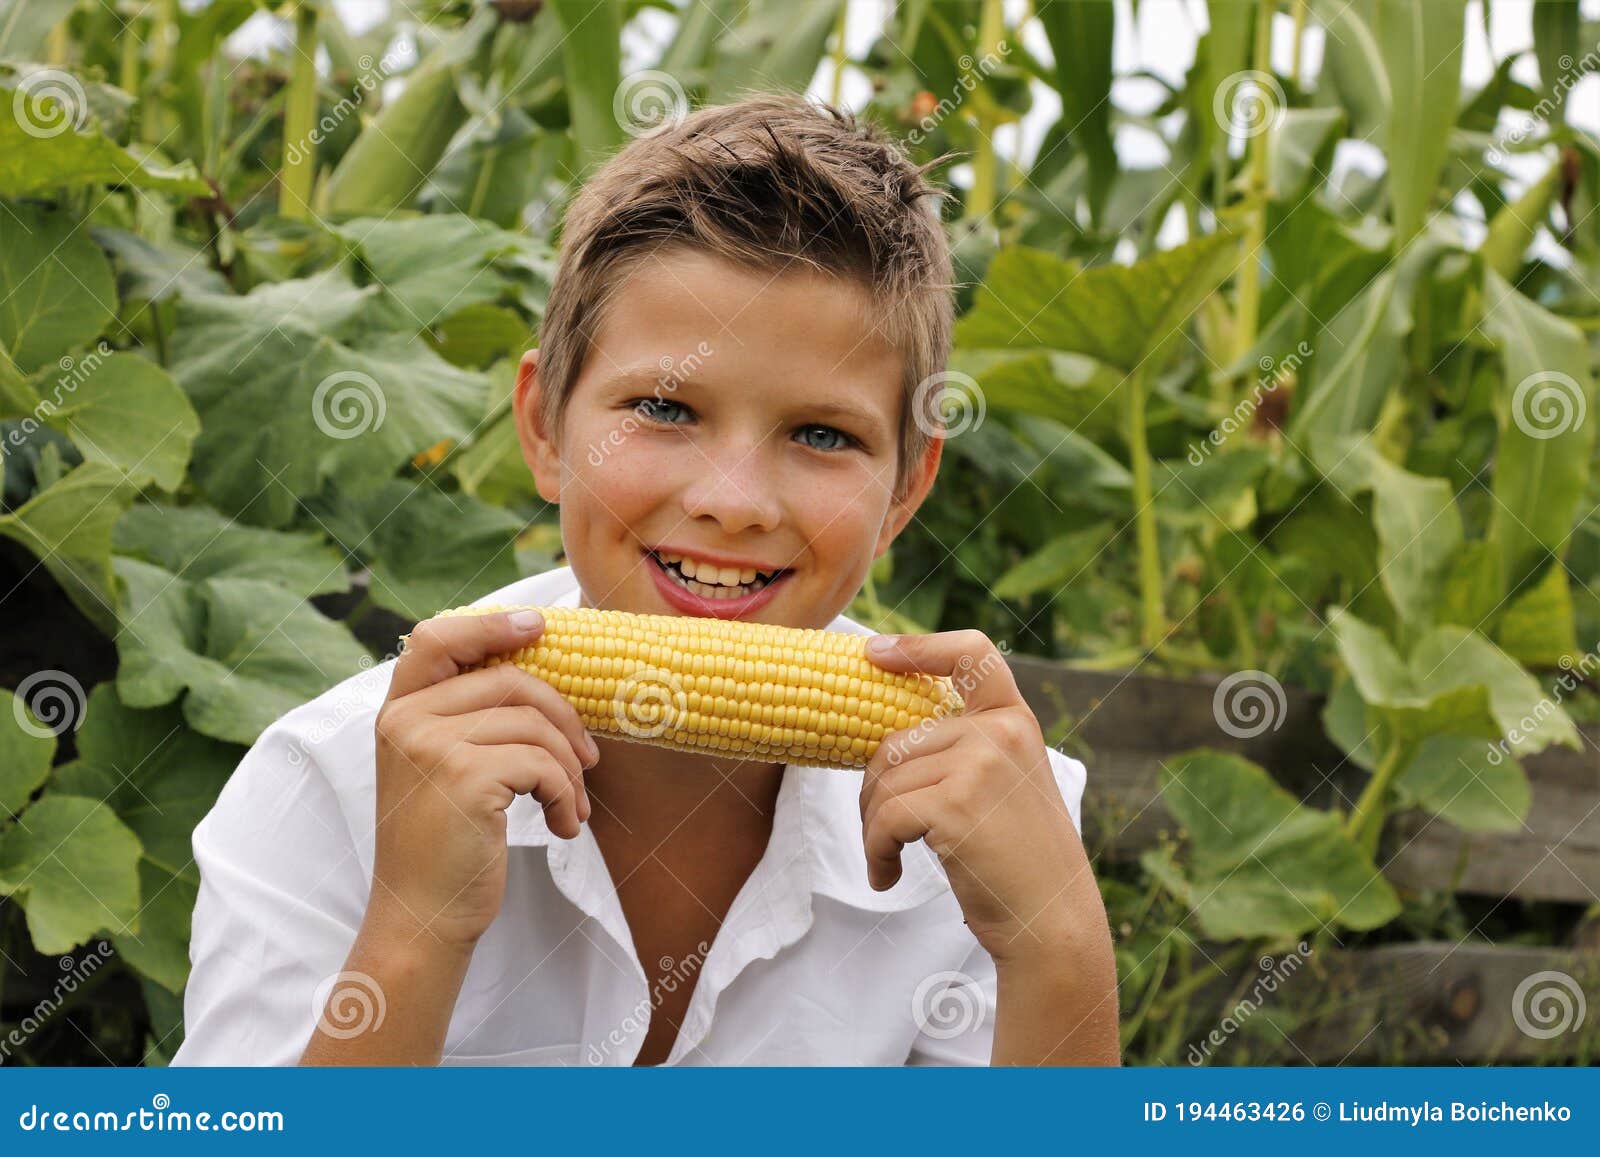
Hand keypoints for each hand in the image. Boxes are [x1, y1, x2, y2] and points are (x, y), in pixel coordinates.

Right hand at [370, 609, 597, 949]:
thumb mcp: (439, 770)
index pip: (437, 638)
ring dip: (571, 767)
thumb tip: (538, 672)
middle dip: (563, 718)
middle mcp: (406, 720)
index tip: (538, 625)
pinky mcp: (464, 777)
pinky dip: (567, 795)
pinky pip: (543, 763)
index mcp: (397, 711)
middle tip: (590, 760)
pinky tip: (564, 825)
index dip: (490, 623)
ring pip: (534, 723)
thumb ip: (465, 720)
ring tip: (574, 806)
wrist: (421, 919)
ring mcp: (431, 746)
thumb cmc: (443, 846)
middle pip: (510, 680)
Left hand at [860, 630, 1098, 966]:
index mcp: (1014, 720)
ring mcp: (979, 764)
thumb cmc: (1019, 862)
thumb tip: (886, 738)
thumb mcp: (1004, 785)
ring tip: (887, 860)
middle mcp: (1000, 731)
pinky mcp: (956, 805)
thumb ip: (966, 750)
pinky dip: (875, 851)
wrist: (1051, 923)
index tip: (875, 652)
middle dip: (875, 791)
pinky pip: (884, 817)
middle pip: (896, 741)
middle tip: (881, 835)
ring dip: (872, 827)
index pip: (971, 653)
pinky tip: (887, 876)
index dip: (918, 646)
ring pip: (884, 781)